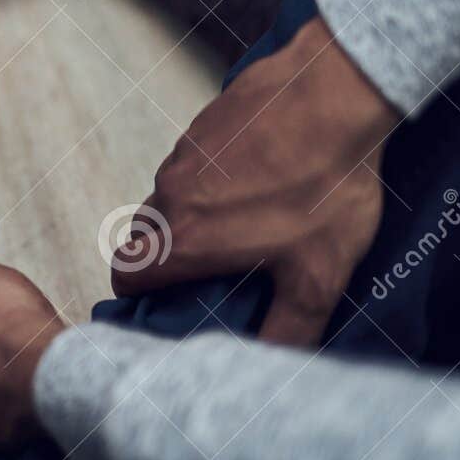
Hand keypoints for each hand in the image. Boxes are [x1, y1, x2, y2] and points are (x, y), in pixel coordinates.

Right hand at [110, 17, 399, 345]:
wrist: (333, 94)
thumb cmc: (326, 187)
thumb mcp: (320, 275)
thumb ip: (289, 329)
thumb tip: (271, 364)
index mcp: (187, 241)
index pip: (126, 273)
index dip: (134, 289)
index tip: (159, 295)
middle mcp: (172, 198)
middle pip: (141, 235)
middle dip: (163, 252)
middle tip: (209, 261)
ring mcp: (183, 157)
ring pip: (167, 197)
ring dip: (190, 212)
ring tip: (245, 216)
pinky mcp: (201, 127)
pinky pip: (190, 163)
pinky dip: (210, 176)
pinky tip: (258, 175)